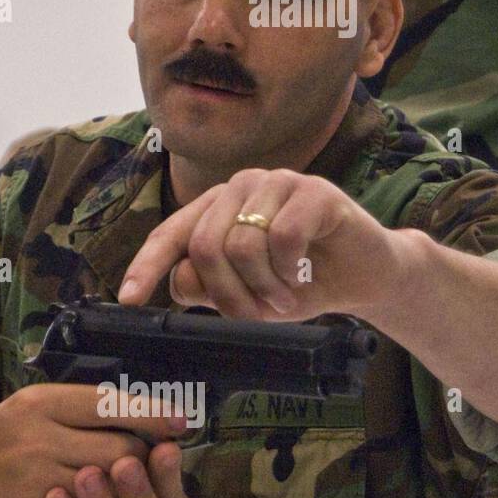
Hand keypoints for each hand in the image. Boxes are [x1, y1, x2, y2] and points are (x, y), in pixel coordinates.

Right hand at [0, 382, 190, 497]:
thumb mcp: (22, 416)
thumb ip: (72, 414)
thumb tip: (135, 415)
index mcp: (36, 401)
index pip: (111, 400)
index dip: (152, 412)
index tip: (179, 421)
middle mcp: (37, 431)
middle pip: (123, 445)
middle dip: (142, 461)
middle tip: (145, 467)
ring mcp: (37, 472)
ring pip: (112, 481)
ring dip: (123, 490)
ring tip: (118, 490)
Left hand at [119, 168, 403, 321]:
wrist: (368, 276)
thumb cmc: (301, 282)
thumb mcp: (247, 294)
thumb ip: (209, 287)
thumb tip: (178, 283)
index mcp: (215, 208)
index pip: (169, 234)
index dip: (146, 265)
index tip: (129, 298)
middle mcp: (239, 188)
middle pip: (205, 245)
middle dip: (227, 294)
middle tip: (255, 314)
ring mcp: (277, 183)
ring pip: (241, 244)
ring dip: (262, 287)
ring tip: (283, 297)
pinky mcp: (314, 191)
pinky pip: (281, 237)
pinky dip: (289, 271)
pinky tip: (302, 278)